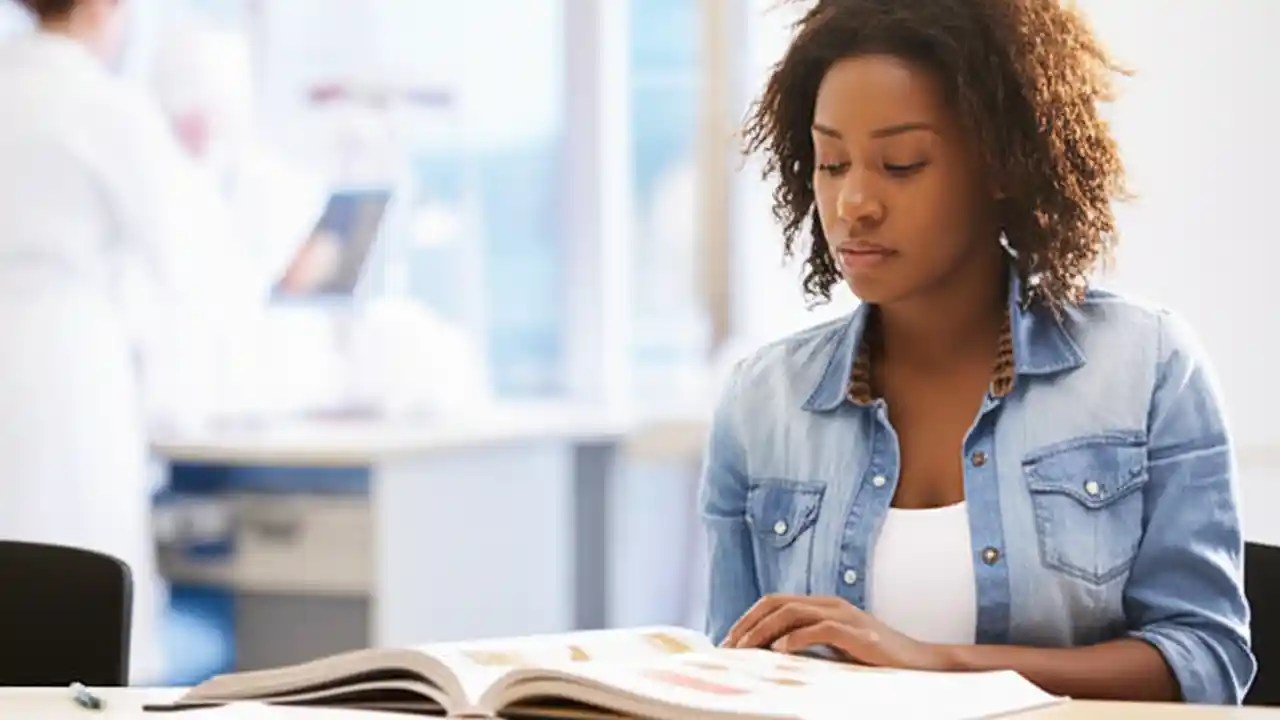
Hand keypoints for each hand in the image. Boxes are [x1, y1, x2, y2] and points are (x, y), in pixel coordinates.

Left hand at [721, 594, 951, 670]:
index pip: (775, 602)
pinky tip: (779, 651)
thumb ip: (807, 644)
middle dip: (748, 623)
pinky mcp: (858, 633)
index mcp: (822, 605)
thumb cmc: (874, 660)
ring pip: (792, 612)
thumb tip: (769, 654)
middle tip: (730, 647)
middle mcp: (830, 604)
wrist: (919, 663)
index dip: (748, 618)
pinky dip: (795, 638)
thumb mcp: (834, 650)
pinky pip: (820, 629)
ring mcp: (844, 616)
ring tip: (746, 649)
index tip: (729, 641)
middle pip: (776, 603)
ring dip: (764, 630)